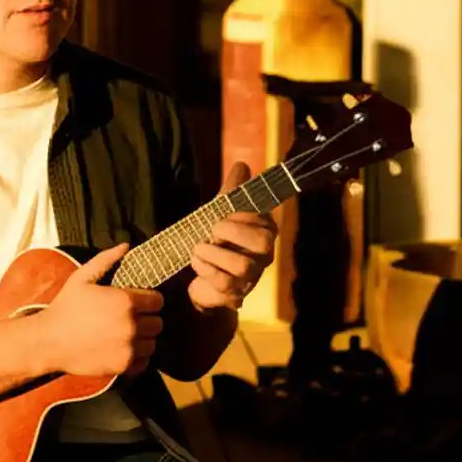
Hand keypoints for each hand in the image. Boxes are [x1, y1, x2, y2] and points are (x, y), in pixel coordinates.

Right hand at [37, 243, 163, 377]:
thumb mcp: (82, 278)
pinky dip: (137, 357)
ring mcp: (129, 347)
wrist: (48, 341)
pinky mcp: (123, 366)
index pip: (158, 301)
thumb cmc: (65, 307)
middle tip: (130, 319)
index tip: (137, 303)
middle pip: (158, 323)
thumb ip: (106, 260)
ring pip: (153, 342)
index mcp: (125, 301)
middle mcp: (131, 325)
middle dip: (147, 319)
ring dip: (143, 338)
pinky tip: (121, 349)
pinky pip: (145, 361)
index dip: (148, 300)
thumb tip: (126, 245)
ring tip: (125, 335)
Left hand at [189, 162, 276, 310]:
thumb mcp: (221, 212)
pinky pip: (224, 283)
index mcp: (264, 231)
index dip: (239, 215)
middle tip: (213, 230)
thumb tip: (242, 165)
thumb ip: (232, 191)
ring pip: (241, 265)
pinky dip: (205, 270)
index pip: (262, 220)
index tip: (220, 215)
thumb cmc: (218, 242)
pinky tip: (197, 263)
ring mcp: (251, 277)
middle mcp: (263, 255)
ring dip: (213, 254)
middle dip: (232, 232)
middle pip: (262, 241)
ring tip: (199, 249)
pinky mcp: (236, 296)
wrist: (203, 278)